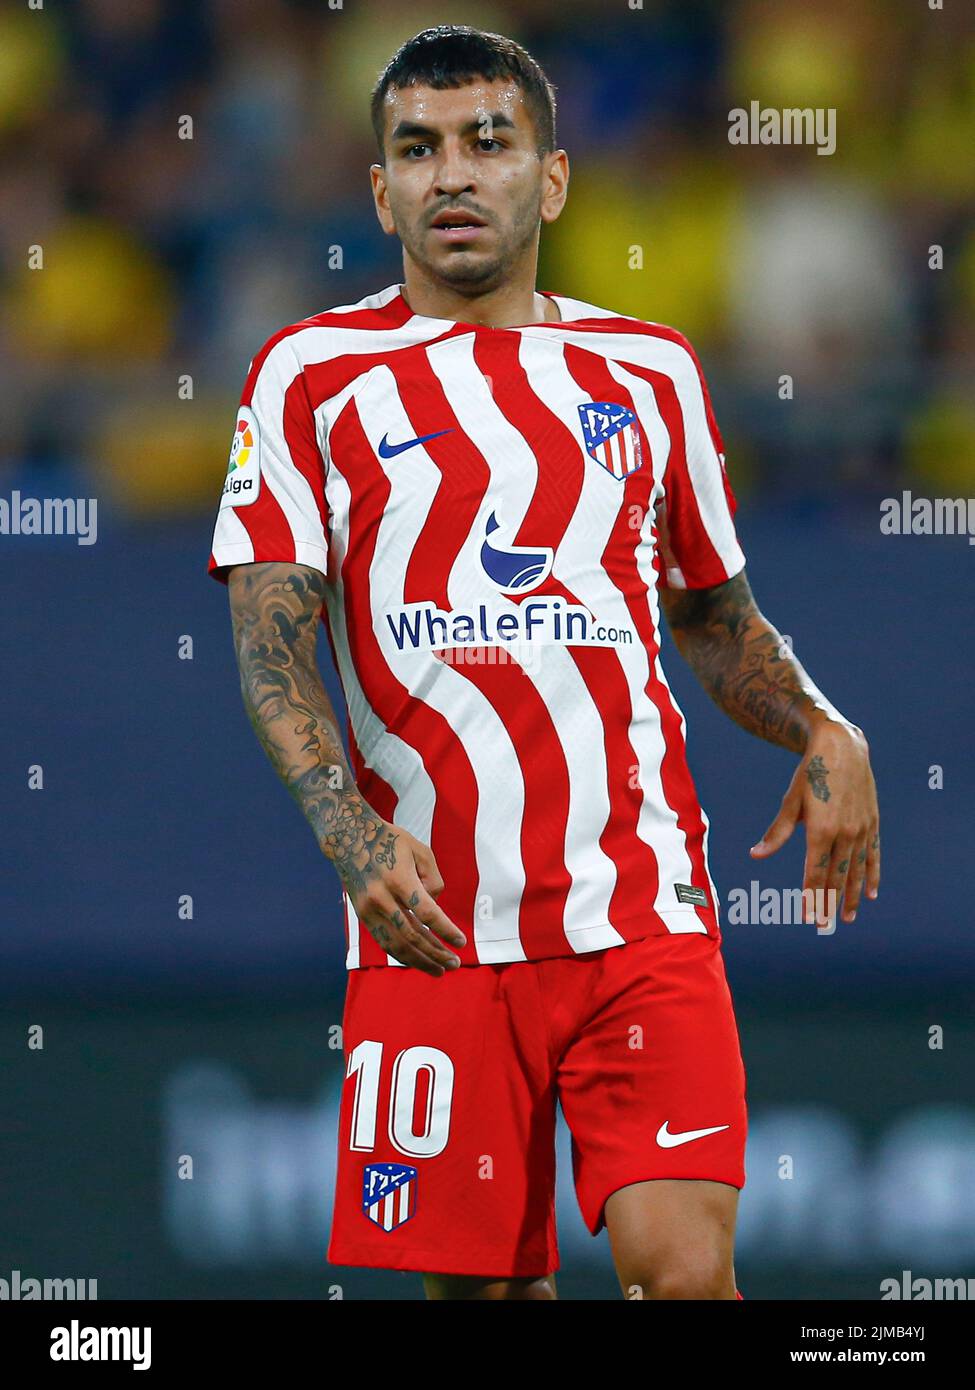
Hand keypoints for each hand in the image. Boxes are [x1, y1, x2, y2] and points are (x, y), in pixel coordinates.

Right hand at [330, 814, 466, 974]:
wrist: (349, 837)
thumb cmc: (391, 841)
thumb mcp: (420, 850)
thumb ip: (433, 880)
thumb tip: (434, 907)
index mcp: (398, 878)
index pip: (426, 913)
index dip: (445, 930)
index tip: (461, 942)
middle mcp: (381, 897)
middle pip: (412, 935)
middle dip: (435, 952)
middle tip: (454, 963)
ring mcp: (369, 908)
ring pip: (396, 945)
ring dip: (419, 961)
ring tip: (439, 970)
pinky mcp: (362, 915)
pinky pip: (384, 942)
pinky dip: (402, 955)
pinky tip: (418, 961)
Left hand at [749, 721, 879, 925]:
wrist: (841, 747)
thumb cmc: (810, 774)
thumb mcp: (790, 802)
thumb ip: (777, 833)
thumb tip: (756, 855)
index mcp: (821, 829)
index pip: (815, 872)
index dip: (811, 896)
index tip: (808, 917)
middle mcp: (844, 832)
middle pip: (837, 876)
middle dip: (830, 902)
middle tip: (825, 925)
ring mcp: (861, 829)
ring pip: (856, 869)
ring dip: (852, 895)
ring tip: (847, 917)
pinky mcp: (872, 823)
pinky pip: (874, 855)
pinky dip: (872, 875)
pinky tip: (871, 892)